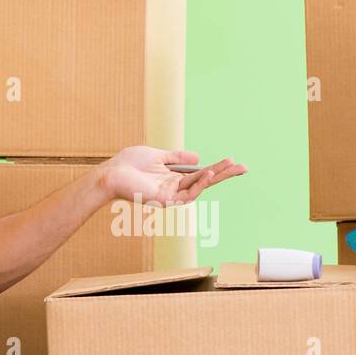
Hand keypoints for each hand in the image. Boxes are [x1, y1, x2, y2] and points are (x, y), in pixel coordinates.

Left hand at [97, 146, 246, 205]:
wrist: (112, 173)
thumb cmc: (129, 164)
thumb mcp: (158, 154)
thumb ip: (178, 157)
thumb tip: (199, 157)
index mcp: (173, 176)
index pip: (200, 172)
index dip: (217, 168)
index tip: (233, 161)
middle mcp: (175, 187)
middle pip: (205, 180)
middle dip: (224, 174)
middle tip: (243, 168)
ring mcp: (171, 194)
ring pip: (200, 187)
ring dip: (216, 176)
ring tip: (231, 166)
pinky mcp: (165, 200)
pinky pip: (188, 194)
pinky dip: (199, 183)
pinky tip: (208, 173)